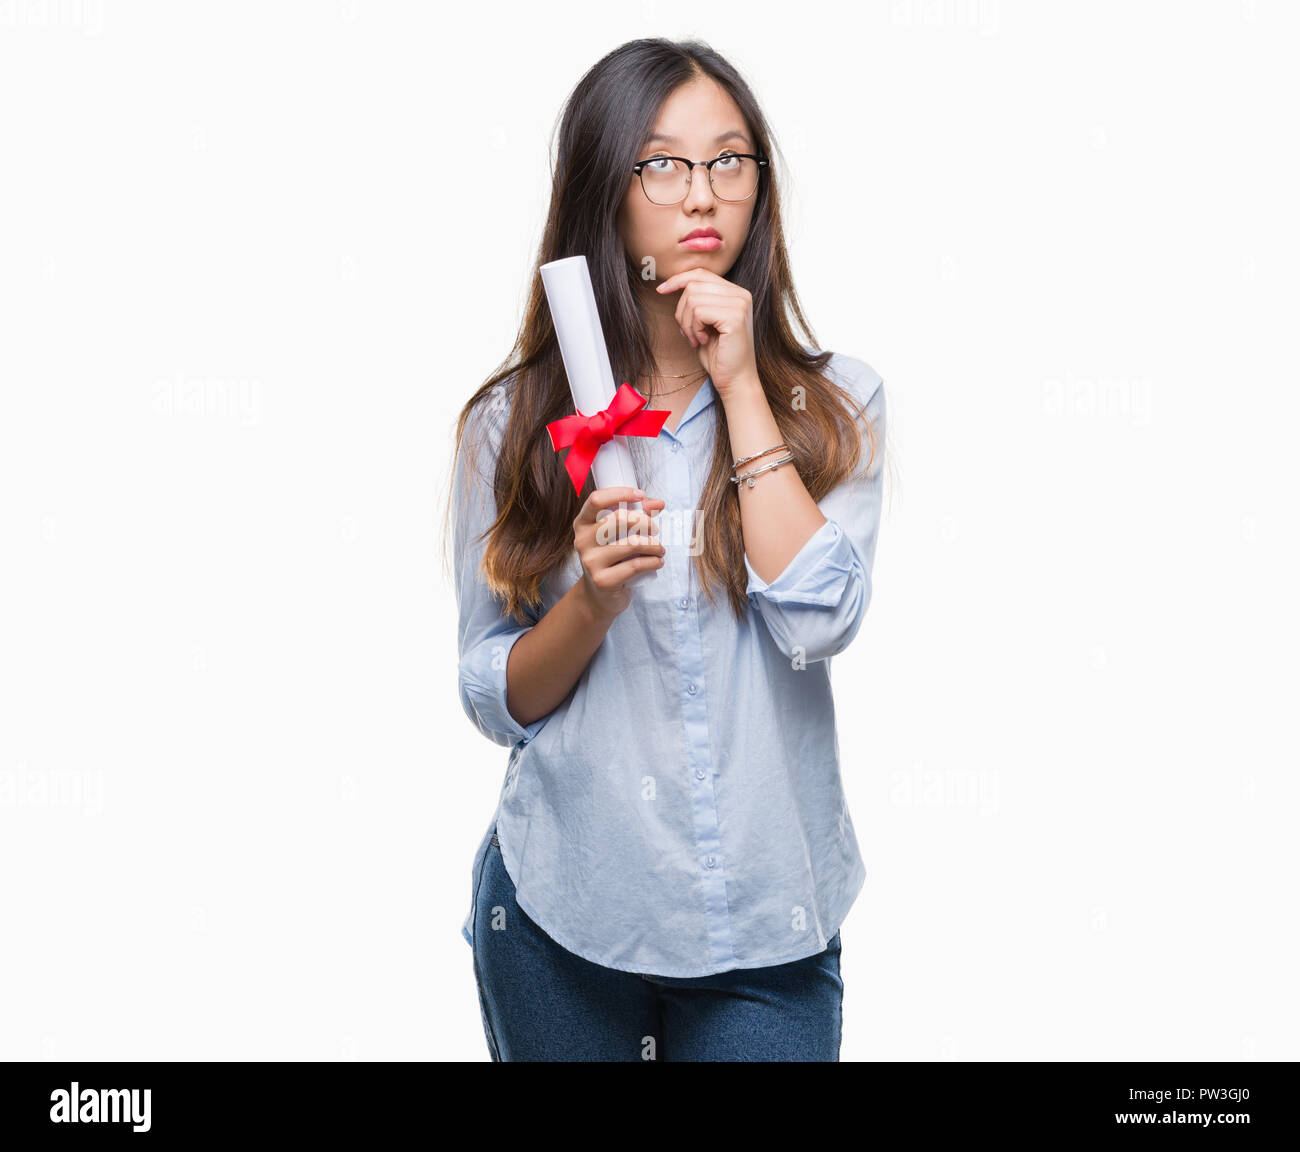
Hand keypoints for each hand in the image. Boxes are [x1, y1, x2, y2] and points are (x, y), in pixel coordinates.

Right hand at [573, 486, 665, 618]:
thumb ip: (636, 515)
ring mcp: (590, 562)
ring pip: (631, 543)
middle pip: (618, 520)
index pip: (597, 500)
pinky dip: (653, 561)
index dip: (620, 493)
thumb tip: (658, 503)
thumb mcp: (617, 535)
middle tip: (655, 529)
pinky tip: (657, 561)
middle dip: (644, 522)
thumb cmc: (611, 559)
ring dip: (653, 545)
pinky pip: (635, 565)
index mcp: (582, 524)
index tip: (641, 495)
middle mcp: (582, 541)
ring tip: (660, 549)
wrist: (599, 596)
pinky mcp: (603, 580)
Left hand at [655, 268, 757, 396]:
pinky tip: (703, 341)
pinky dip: (694, 329)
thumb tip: (672, 285)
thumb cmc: (718, 355)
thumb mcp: (703, 323)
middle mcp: (741, 294)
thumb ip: (696, 302)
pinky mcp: (735, 317)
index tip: (661, 290)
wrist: (734, 380)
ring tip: (697, 339)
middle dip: (682, 311)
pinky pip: (699, 311)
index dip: (678, 279)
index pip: (701, 274)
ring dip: (687, 323)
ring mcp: (739, 304)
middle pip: (693, 285)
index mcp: (735, 292)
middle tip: (689, 334)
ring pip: (693, 298)